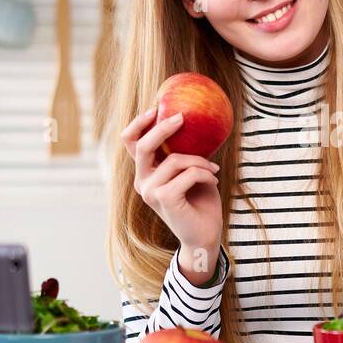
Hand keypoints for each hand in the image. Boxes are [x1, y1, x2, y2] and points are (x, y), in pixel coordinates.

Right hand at [122, 109, 222, 270]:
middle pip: (143, 146)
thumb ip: (182, 153)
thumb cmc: (200, 201)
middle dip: (163, 128)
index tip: (156, 108)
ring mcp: (150, 192)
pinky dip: (205, 174)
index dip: (138, 123)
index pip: (129, 143)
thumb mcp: (190, 171)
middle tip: (183, 118)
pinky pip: (188, 174)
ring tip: (213, 170)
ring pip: (175, 160)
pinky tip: (213, 181)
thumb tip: (191, 120)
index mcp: (145, 173)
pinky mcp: (163, 199)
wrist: (205, 234)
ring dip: (200, 161)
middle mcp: (142, 182)